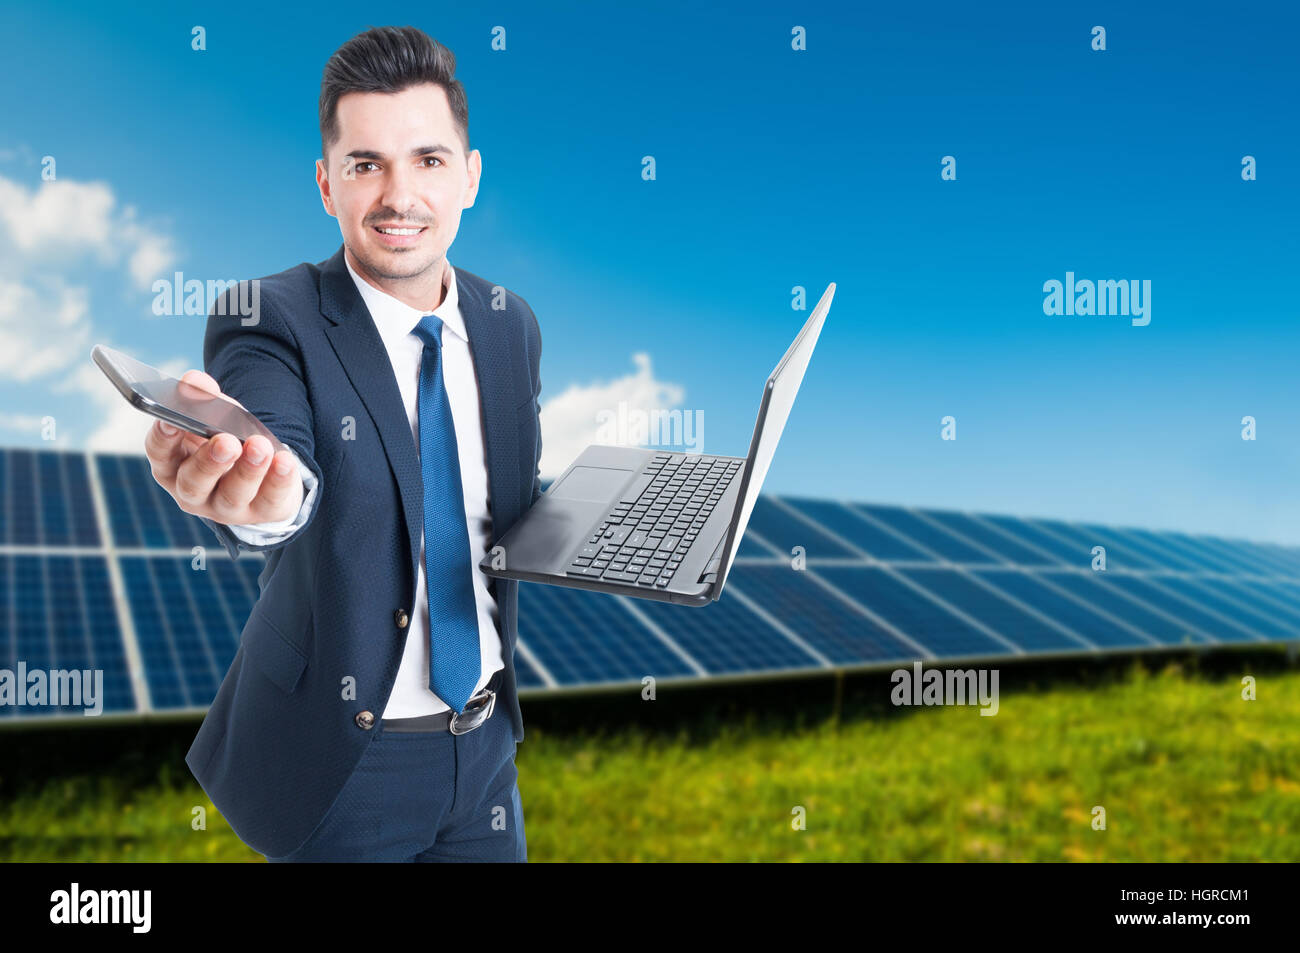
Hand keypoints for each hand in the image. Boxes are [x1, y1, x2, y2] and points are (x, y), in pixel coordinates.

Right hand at [144, 370, 303, 525]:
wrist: (264, 475)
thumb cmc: (230, 441)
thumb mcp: (218, 418)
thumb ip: (205, 399)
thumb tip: (193, 379)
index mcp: (173, 464)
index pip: (159, 452)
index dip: (163, 436)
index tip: (172, 419)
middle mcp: (192, 492)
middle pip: (193, 482)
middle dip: (210, 462)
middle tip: (227, 442)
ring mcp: (225, 508)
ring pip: (232, 495)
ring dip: (247, 470)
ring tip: (260, 446)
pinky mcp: (260, 514)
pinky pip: (269, 500)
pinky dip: (278, 480)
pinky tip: (284, 461)